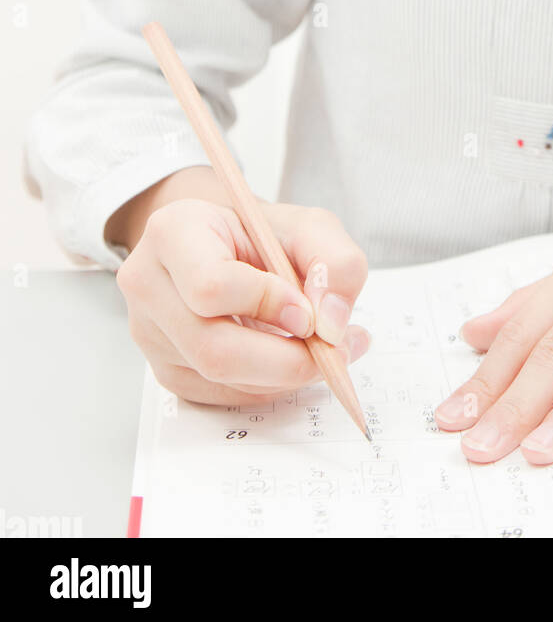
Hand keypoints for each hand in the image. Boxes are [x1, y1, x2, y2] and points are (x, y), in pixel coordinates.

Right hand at [116, 197, 369, 403]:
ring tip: (324, 349)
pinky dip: (266, 384)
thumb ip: (336, 262)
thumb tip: (331, 325)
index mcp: (174, 232)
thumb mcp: (310, 226)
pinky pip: (220, 395)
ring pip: (218, 378)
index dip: (266, 304)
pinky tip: (289, 358)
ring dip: (283, 374)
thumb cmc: (262, 233)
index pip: (211, 285)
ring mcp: (150, 333)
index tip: (307, 311)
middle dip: (285, 359)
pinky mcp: (165, 370)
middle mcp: (148, 284)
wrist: (225, 244)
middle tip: (333, 349)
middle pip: (213, 348)